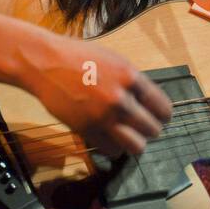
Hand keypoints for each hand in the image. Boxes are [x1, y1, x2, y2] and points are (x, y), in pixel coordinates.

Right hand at [22, 30, 173, 158]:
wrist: (46, 64)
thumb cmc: (79, 58)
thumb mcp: (115, 61)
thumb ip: (134, 81)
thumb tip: (150, 102)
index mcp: (131, 78)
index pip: (163, 108)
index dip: (163, 115)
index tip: (160, 118)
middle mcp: (120, 99)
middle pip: (152, 129)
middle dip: (150, 130)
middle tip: (142, 127)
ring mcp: (103, 117)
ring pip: (136, 147)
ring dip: (135, 143)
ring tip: (129, 136)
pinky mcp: (87, 130)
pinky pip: (112, 150)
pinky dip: (114, 148)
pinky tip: (110, 137)